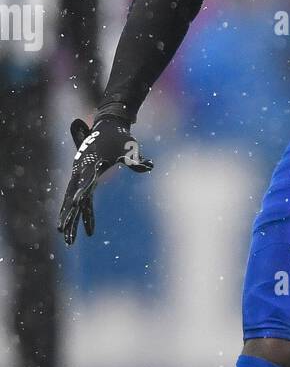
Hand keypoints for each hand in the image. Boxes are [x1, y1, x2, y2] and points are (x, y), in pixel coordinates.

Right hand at [58, 116, 152, 245]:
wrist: (108, 126)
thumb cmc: (119, 137)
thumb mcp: (129, 147)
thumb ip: (135, 159)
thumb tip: (149, 167)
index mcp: (89, 163)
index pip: (84, 181)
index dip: (81, 192)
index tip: (76, 204)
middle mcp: (81, 171)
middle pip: (72, 197)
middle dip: (68, 215)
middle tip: (62, 231)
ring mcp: (82, 177)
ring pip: (74, 203)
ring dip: (72, 220)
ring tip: (68, 240)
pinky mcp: (87, 181)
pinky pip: (86, 202)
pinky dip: (87, 216)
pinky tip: (89, 233)